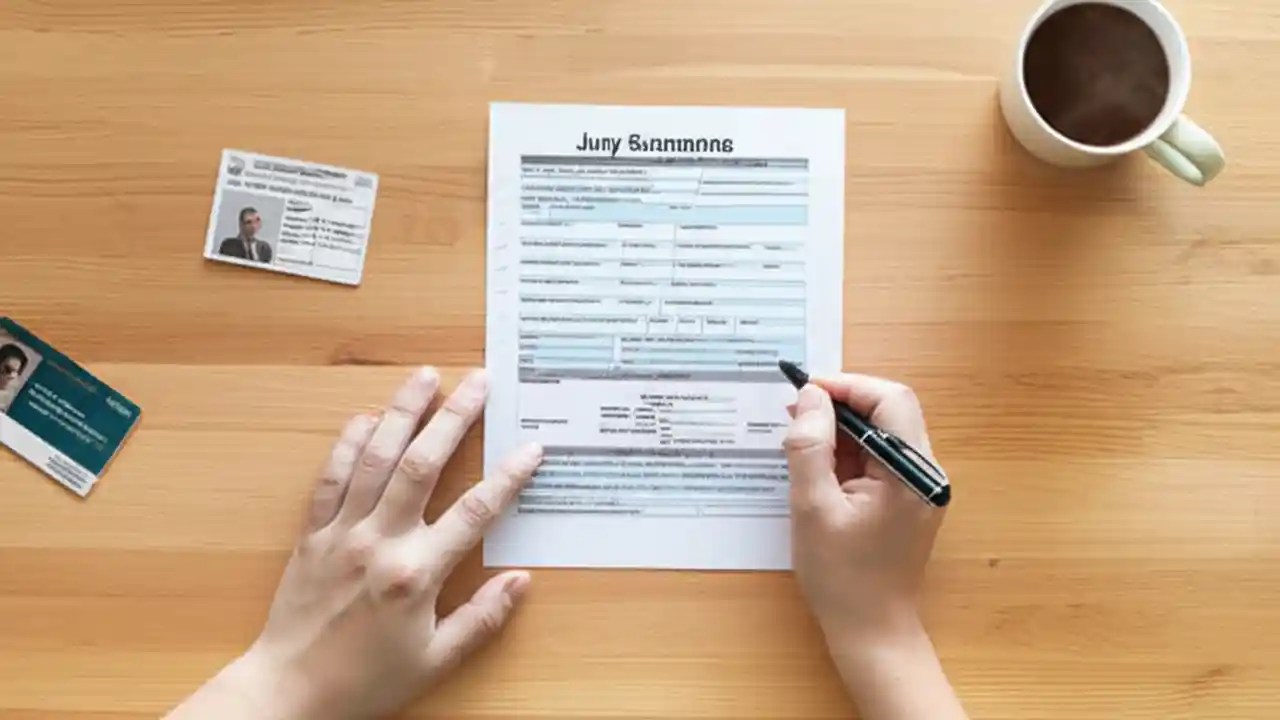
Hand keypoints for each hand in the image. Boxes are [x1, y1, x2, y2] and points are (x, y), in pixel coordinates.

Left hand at [166, 367, 542, 719]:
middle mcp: (380, 542)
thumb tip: (520, 582)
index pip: (474, 513)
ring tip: (424, 377)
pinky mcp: (312, 535)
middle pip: (423, 464)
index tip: (531, 448)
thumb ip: (481, 620)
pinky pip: (331, 478)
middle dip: (454, 417)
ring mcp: (342, 533)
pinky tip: (367, 418)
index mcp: (416, 575)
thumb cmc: (364, 682)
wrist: (288, 692)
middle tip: (478, 381)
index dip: (508, 477)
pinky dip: (348, 444)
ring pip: (375, 458)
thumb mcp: (435, 662)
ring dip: (402, 413)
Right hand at [785, 374, 965, 719]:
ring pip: (883, 432)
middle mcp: (926, 473)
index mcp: (912, 473)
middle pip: (889, 410)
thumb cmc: (841, 578)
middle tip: (794, 413)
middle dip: (840, 404)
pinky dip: (848, 451)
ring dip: (842, 428)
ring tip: (799, 440)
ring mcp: (920, 486)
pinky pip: (880, 457)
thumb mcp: (812, 508)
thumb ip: (809, 448)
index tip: (803, 390)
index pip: (890, 400)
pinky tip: (818, 464)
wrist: (871, 632)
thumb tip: (808, 398)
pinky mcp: (909, 497)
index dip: (845, 386)